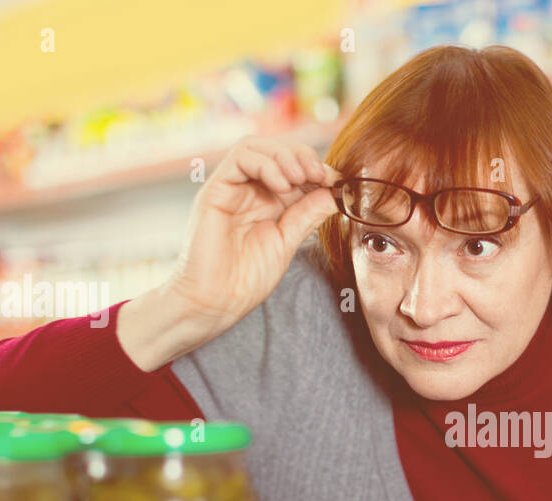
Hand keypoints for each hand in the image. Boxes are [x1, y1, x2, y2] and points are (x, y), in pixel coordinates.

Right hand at [118, 138, 340, 369]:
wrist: (216, 301)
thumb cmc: (246, 279)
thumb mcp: (287, 242)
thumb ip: (307, 215)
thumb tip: (334, 192)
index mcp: (267, 202)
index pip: (293, 167)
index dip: (317, 168)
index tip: (337, 182)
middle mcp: (248, 191)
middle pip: (275, 150)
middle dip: (303, 156)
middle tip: (320, 175)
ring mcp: (231, 189)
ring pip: (256, 147)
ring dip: (285, 156)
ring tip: (300, 178)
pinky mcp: (215, 191)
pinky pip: (238, 158)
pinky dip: (265, 164)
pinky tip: (281, 185)